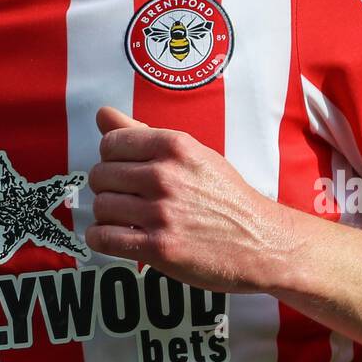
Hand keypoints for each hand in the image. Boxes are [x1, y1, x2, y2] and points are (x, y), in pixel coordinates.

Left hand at [84, 105, 295, 292]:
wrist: (260, 242)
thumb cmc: (225, 196)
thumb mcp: (192, 154)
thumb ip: (142, 133)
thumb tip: (102, 114)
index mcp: (174, 146)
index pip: (110, 143)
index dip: (111, 159)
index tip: (124, 171)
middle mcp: (165, 176)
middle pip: (101, 175)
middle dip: (108, 188)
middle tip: (127, 198)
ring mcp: (161, 212)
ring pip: (101, 207)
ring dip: (107, 216)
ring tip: (127, 218)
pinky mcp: (159, 247)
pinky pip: (103, 238)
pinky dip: (101, 239)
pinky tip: (117, 237)